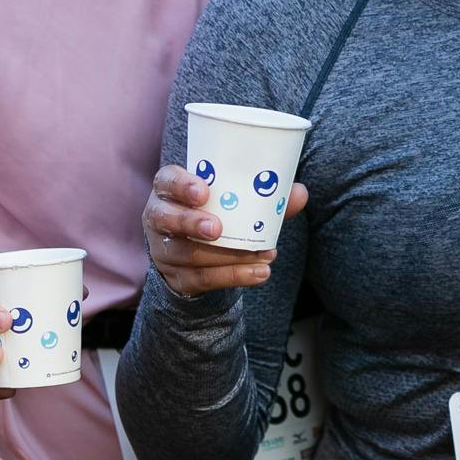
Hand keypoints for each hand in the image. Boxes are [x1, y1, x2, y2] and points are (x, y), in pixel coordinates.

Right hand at [143, 166, 308, 299]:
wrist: (196, 256)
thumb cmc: (216, 213)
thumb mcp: (232, 200)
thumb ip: (264, 196)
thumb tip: (299, 193)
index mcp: (169, 189)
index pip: (166, 181)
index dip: (181, 185)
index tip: (203, 192)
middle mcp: (160, 218)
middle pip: (167, 219)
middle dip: (192, 223)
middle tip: (218, 229)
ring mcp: (165, 250)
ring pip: (188, 253)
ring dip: (226, 255)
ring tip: (261, 254)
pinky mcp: (178, 278)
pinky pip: (203, 279)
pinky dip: (233, 276)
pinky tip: (259, 273)